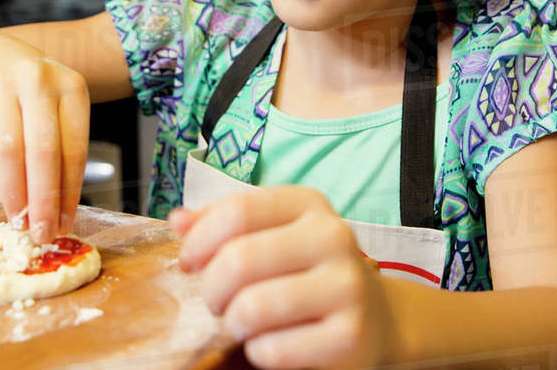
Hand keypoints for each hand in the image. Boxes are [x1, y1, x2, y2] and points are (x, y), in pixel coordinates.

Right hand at [0, 31, 89, 244]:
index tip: (67, 224)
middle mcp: (39, 81)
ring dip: (17, 194)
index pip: (74, 148)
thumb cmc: (26, 91)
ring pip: (11, 152)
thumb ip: (56, 151)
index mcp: (71, 86)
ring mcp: (4, 85)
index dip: (70, 192)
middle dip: (44, 199)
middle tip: (44, 234)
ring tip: (22, 223)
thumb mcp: (51, 108)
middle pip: (44, 152)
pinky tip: (6, 199)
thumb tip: (58, 212)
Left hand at [168, 186, 395, 369]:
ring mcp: (347, 287)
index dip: (199, 240)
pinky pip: (273, 349)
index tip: (189, 262)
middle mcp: (334, 237)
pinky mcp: (350, 337)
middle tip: (216, 301)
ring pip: (253, 307)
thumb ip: (223, 223)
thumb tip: (178, 221)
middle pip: (240, 260)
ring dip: (234, 321)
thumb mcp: (272, 232)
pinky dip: (257, 351)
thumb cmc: (308, 270)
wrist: (378, 316)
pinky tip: (269, 342)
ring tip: (241, 321)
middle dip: (212, 288)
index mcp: (309, 204)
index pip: (237, 211)